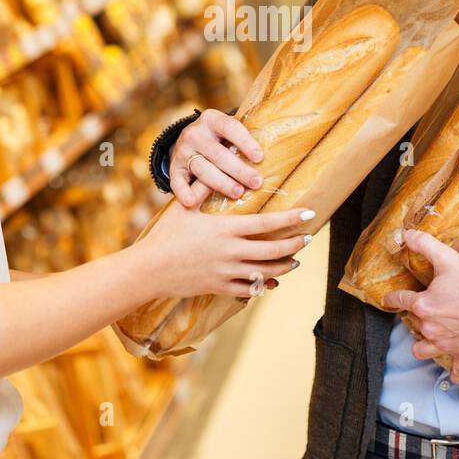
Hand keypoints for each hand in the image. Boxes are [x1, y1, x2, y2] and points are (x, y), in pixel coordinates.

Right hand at [136, 199, 314, 298]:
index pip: (266, 223)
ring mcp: (226, 272)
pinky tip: (273, 280)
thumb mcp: (185, 208)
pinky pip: (249, 289)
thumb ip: (204, 189)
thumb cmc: (165, 235)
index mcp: (225, 229)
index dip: (291, 219)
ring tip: (295, 260)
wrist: (149, 269)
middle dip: (295, 244)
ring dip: (284, 265)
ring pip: (266, 271)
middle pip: (273, 250)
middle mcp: (230, 252)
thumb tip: (216, 169)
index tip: (309, 213)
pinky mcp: (220, 287)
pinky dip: (264, 284)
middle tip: (308, 238)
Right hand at [169, 109, 265, 206]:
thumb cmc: (219, 138)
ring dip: (221, 182)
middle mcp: (195, 133)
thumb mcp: (228, 131)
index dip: (245, 142)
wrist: (189, 140)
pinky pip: (177, 181)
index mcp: (212, 119)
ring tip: (237, 193)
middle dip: (238, 169)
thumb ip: (244, 138)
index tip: (260, 157)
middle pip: (218, 153)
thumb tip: (272, 156)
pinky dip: (183, 192)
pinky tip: (191, 202)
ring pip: (202, 168)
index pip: (230, 128)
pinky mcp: (175, 167)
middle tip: (256, 182)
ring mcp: (183, 151)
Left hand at [383, 229, 458, 384]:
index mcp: (422, 306)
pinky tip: (453, 374)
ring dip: (424, 344)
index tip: (389, 297)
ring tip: (429, 336)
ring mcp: (445, 344)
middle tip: (425, 307)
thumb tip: (405, 234)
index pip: (399, 300)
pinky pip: (456, 370)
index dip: (393, 296)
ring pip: (424, 350)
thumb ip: (425, 244)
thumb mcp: (448, 259)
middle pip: (412, 323)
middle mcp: (429, 328)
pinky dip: (455, 372)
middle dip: (415, 316)